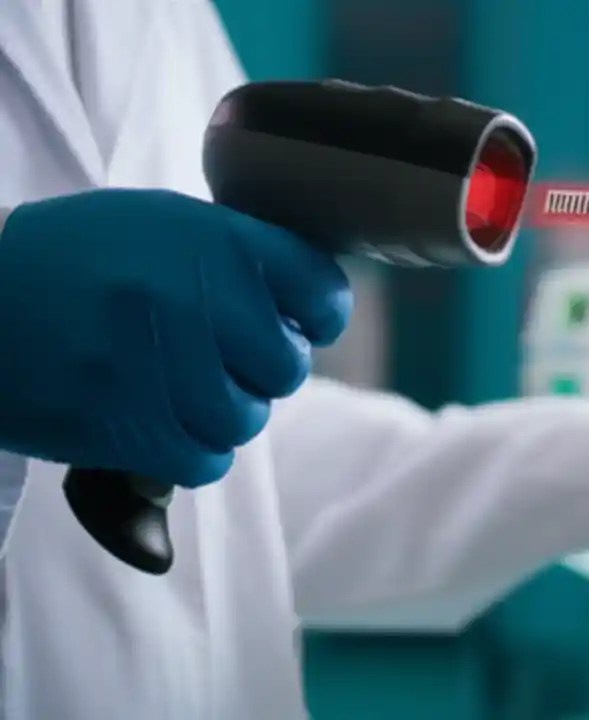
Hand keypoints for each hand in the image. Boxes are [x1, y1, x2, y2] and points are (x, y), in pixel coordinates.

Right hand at [0, 189, 350, 487]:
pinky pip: (205, 461)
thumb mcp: (160, 224)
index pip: (323, 293)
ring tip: (181, 387)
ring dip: (223, 412)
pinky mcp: (124, 424)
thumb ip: (235, 256)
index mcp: (215, 240)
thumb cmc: (72, 258)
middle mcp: (196, 299)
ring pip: (246, 419)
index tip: (298, 321)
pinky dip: (191, 450)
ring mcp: (160, 365)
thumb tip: (307, 307)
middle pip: (288, 366)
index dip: (318, 315)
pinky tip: (162, 421)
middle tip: (223, 357)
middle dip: (263, 369)